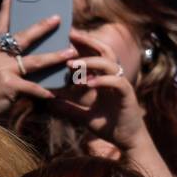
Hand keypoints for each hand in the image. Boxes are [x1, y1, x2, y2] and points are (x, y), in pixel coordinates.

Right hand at [0, 0, 75, 118]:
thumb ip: (10, 59)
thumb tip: (37, 49)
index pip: (0, 27)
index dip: (6, 11)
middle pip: (22, 38)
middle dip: (41, 28)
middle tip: (57, 19)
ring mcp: (0, 69)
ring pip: (34, 61)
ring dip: (55, 57)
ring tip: (71, 52)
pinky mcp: (7, 84)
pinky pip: (31, 86)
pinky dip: (44, 91)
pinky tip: (54, 93)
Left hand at [52, 27, 151, 153]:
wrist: (127, 141)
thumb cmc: (109, 125)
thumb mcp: (83, 115)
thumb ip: (68, 107)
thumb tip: (48, 102)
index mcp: (105, 79)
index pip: (95, 54)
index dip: (83, 44)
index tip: (66, 35)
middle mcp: (114, 78)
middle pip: (105, 52)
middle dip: (88, 42)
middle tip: (70, 35)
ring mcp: (122, 85)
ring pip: (109, 65)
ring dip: (90, 62)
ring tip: (71, 64)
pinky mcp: (128, 95)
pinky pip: (117, 82)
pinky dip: (103, 80)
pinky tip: (89, 83)